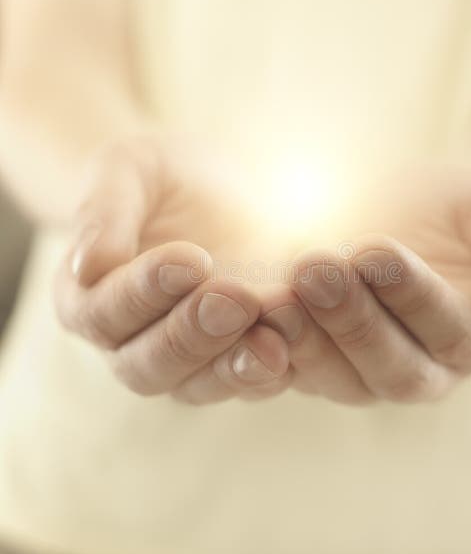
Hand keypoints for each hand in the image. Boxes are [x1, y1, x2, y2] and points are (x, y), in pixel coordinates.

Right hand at [55, 134, 291, 401]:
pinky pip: (250, 381)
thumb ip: (104, 211)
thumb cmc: (160, 174)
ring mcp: (185, 361)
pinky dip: (275, 368)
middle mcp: (127, 344)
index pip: (104, 312)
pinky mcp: (236, 359)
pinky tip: (301, 344)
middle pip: (148, 365)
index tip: (190, 259)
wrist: (215, 188)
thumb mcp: (129, 168)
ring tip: (274, 333)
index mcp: (85, 298)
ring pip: (200, 385)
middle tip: (237, 298)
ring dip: (236, 363)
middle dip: (193, 334)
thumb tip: (88, 267)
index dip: (144, 292)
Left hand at [258, 163, 470, 404]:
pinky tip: (246, 310)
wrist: (417, 214)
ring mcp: (370, 376)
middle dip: (352, 321)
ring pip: (341, 380)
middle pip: (394, 368)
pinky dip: (271, 347)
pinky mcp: (322, 366)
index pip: (451, 330)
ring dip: (307, 339)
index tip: (374, 250)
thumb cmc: (464, 209)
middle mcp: (429, 372)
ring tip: (276, 293)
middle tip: (313, 269)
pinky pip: (296, 370)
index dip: (413, 294)